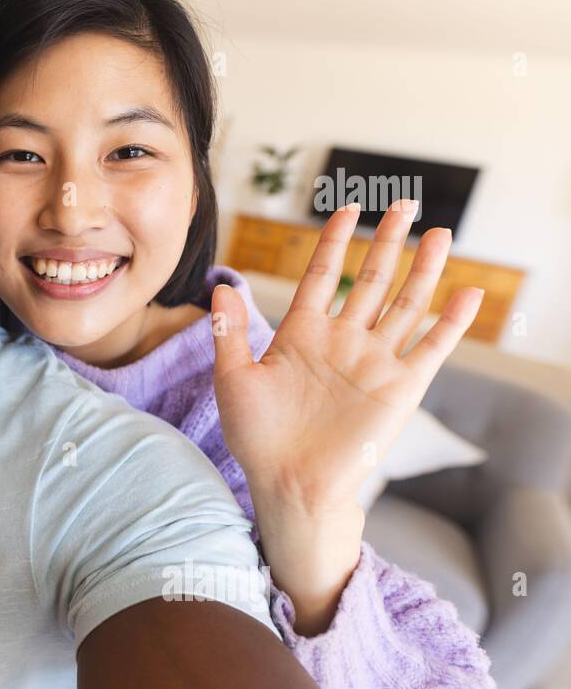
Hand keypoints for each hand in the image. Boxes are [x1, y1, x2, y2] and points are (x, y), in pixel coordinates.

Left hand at [211, 200, 482, 631]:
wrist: (289, 484)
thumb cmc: (257, 437)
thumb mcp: (233, 378)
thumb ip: (229, 331)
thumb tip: (219, 285)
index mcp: (302, 334)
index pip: (324, 275)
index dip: (335, 242)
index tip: (347, 209)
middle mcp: (342, 341)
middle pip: (372, 280)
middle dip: (389, 242)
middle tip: (405, 204)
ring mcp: (374, 362)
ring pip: (406, 304)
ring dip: (424, 270)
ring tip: (440, 233)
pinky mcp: (400, 388)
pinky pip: (432, 348)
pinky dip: (452, 321)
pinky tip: (468, 293)